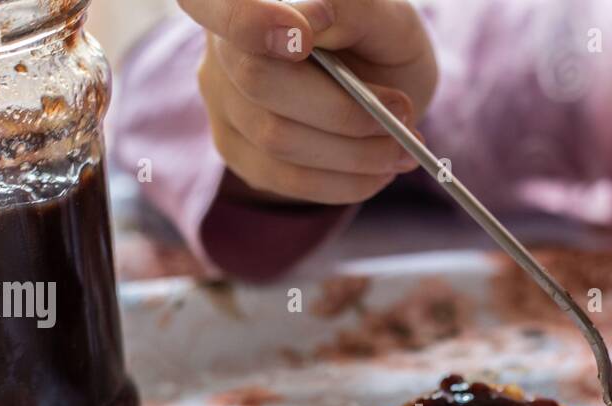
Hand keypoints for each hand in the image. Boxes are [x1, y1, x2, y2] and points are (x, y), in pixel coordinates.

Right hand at [180, 0, 436, 203]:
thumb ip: (351, 6)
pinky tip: (379, 172)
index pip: (208, 0)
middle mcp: (221, 47)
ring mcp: (222, 102)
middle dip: (340, 108)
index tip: (300, 38)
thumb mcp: (384, 14)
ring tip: (403, 147)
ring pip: (277, 138)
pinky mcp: (239, 152)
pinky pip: (287, 178)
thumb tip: (314, 14)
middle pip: (257, 80)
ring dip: (353, 152)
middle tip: (402, 112)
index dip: (246, 20)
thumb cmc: (378, 39)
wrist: (380, 86)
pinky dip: (344, 181)